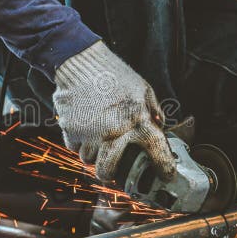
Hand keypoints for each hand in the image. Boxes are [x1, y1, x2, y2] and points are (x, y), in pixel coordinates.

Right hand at [52, 41, 175, 181]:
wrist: (82, 62)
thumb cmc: (114, 75)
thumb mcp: (143, 89)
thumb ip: (154, 111)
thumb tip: (160, 128)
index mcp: (137, 120)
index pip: (157, 152)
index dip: (164, 168)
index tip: (166, 175)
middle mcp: (113, 131)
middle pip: (107, 170)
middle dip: (108, 174)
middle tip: (110, 170)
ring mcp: (89, 133)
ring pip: (87, 158)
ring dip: (92, 153)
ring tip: (95, 137)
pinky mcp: (70, 129)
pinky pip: (73, 146)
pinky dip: (78, 141)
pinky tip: (84, 126)